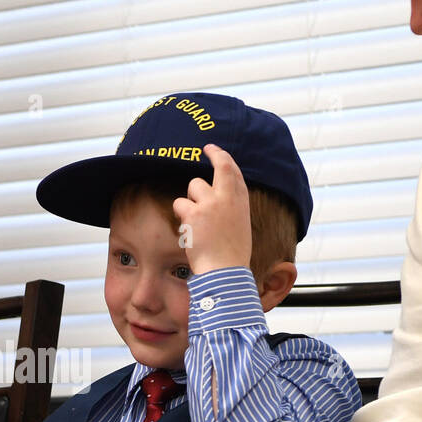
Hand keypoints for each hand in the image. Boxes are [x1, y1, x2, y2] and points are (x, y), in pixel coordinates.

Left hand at [173, 144, 253, 275]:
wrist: (225, 271)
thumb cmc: (233, 255)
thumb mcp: (240, 225)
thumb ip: (231, 207)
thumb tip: (218, 196)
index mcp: (241, 201)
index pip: (233, 170)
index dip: (221, 156)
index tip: (212, 149)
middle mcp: (228, 197)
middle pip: (217, 169)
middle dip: (210, 159)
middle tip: (202, 153)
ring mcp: (211, 203)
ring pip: (193, 186)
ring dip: (191, 201)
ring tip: (197, 222)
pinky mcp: (194, 212)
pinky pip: (180, 204)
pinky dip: (181, 216)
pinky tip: (190, 231)